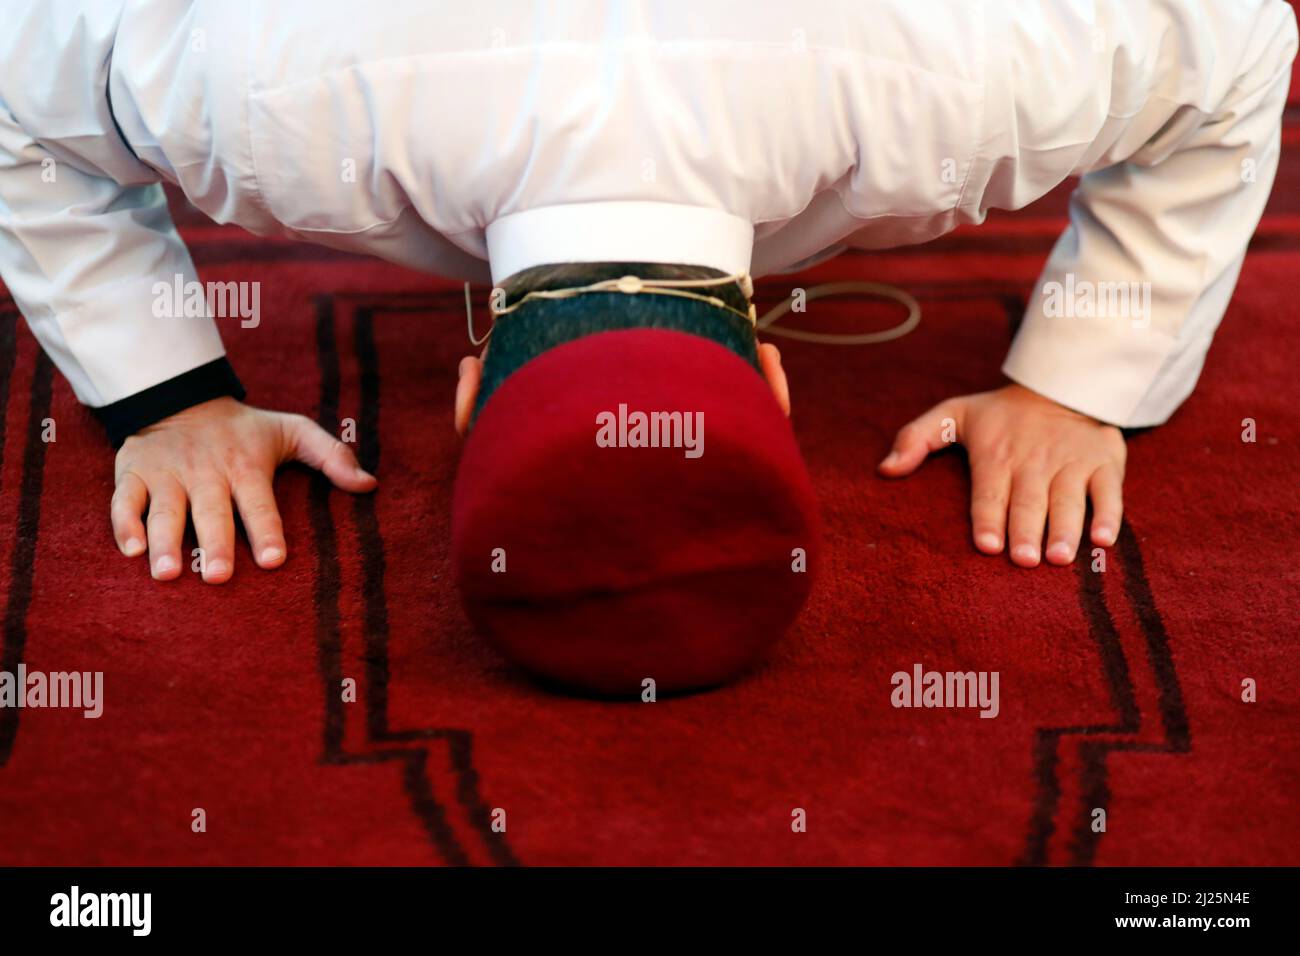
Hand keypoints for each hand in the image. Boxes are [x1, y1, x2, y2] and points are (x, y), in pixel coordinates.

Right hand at [111, 397, 376, 582]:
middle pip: (211, 512)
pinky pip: (125, 501)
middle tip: (217, 577)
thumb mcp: (293, 430)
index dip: (266, 530)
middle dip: (214, 543)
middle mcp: (206, 472)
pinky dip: (125, 524)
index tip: (273, 560)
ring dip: (165, 542)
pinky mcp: (134, 473)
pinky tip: (131, 552)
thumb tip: (371, 484)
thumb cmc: (245, 429)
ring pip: (165, 511)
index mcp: (246, 466)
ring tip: (166, 574)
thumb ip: (332, 456)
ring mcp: (167, 474)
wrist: (181, 399)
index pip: (259, 502)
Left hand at [877, 383, 1124, 566]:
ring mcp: (1071, 463)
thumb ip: (916, 438)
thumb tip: (884, 469)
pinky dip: (1109, 514)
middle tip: (1024, 560)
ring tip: (1059, 557)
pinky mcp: (1104, 463)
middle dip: (1026, 530)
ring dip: (1065, 529)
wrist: (1062, 385)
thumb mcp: (954, 413)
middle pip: (1028, 501)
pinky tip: (1103, 539)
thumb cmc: (1001, 414)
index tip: (986, 545)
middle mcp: (1034, 461)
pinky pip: (1108, 491)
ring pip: (1068, 499)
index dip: (987, 518)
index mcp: (996, 455)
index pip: (989, 492)